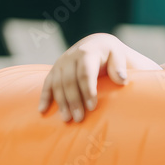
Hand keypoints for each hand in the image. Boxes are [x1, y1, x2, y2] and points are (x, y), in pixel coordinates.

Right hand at [38, 33, 159, 122]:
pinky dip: (44, 97)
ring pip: (57, 83)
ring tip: (66, 119)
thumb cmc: (113, 55)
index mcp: (89, 51)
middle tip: (79, 118)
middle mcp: (72, 55)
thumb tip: (122, 80)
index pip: (85, 72)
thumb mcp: (120, 56)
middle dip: (74, 100)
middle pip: (69, 80)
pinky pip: (47, 83)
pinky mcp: (55, 69)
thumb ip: (120, 67)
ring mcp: (62, 62)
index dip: (88, 90)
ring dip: (61, 102)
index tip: (93, 107)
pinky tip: (42, 111)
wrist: (98, 44)